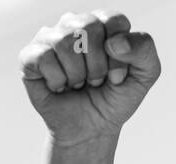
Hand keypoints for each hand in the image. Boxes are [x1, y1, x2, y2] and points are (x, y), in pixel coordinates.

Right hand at [19, 10, 160, 146]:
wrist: (91, 130)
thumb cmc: (115, 99)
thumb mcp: (145, 75)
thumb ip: (144, 49)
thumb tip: (114, 42)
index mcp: (103, 23)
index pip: (114, 21)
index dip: (118, 56)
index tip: (117, 76)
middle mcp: (75, 23)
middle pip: (88, 28)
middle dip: (98, 66)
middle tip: (96, 81)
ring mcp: (50, 37)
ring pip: (64, 42)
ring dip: (78, 75)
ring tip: (79, 84)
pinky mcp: (30, 56)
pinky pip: (44, 57)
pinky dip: (57, 80)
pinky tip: (60, 87)